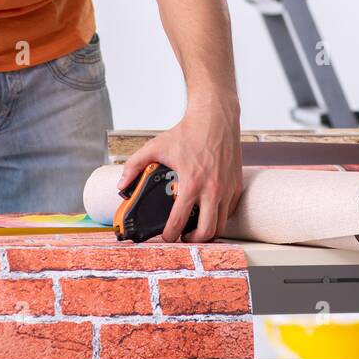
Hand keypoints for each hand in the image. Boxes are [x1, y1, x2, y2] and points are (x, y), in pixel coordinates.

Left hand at [114, 96, 242, 242]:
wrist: (215, 117)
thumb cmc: (188, 132)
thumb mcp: (156, 146)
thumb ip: (134, 165)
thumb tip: (122, 185)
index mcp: (191, 183)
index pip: (180, 221)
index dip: (170, 235)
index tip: (166, 237)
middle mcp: (212, 189)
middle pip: (207, 232)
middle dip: (193, 241)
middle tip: (184, 237)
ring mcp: (227, 188)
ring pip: (222, 225)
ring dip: (208, 231)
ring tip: (196, 227)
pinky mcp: (236, 184)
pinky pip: (229, 210)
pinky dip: (219, 216)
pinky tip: (208, 210)